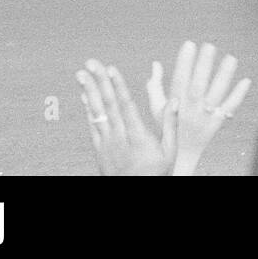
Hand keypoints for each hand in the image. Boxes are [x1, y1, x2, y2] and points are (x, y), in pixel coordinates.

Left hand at [77, 59, 176, 175]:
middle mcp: (119, 138)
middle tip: (91, 63)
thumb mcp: (170, 151)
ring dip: (89, 91)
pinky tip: (84, 95)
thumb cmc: (156, 173)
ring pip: (96, 113)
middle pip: (108, 105)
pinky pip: (92, 125)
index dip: (118, 86)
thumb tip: (175, 100)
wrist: (135, 195)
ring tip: (82, 74)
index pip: (125, 106)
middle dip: (99, 81)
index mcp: (137, 136)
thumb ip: (170, 125)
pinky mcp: (99, 149)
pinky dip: (88, 108)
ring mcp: (106, 144)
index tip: (111, 69)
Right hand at [146, 41, 250, 175]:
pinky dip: (238, 95)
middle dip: (203, 66)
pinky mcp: (216, 124)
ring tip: (231, 57)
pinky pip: (229, 109)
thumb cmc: (167, 129)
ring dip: (223, 77)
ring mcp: (204, 117)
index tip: (189, 44)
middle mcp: (189, 110)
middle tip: (210, 45)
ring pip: (215, 96)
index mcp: (174, 105)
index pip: (178, 80)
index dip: (183, 62)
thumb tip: (156, 63)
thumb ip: (155, 86)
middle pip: (197, 86)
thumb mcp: (156, 109)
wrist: (179, 157)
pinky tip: (246, 80)